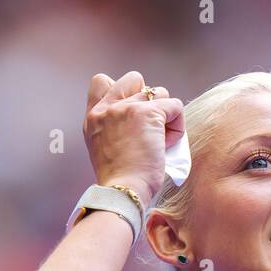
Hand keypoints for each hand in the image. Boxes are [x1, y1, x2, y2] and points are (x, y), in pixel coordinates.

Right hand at [82, 71, 184, 205]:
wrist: (123, 191)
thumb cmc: (121, 181)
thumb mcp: (105, 149)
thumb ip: (114, 129)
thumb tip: (141, 121)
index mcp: (93, 117)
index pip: (102, 81)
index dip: (125, 92)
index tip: (132, 117)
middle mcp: (106, 108)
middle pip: (135, 79)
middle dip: (148, 98)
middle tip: (149, 128)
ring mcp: (126, 108)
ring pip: (159, 92)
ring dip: (165, 115)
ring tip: (160, 141)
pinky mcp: (147, 113)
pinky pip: (175, 106)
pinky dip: (177, 126)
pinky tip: (168, 145)